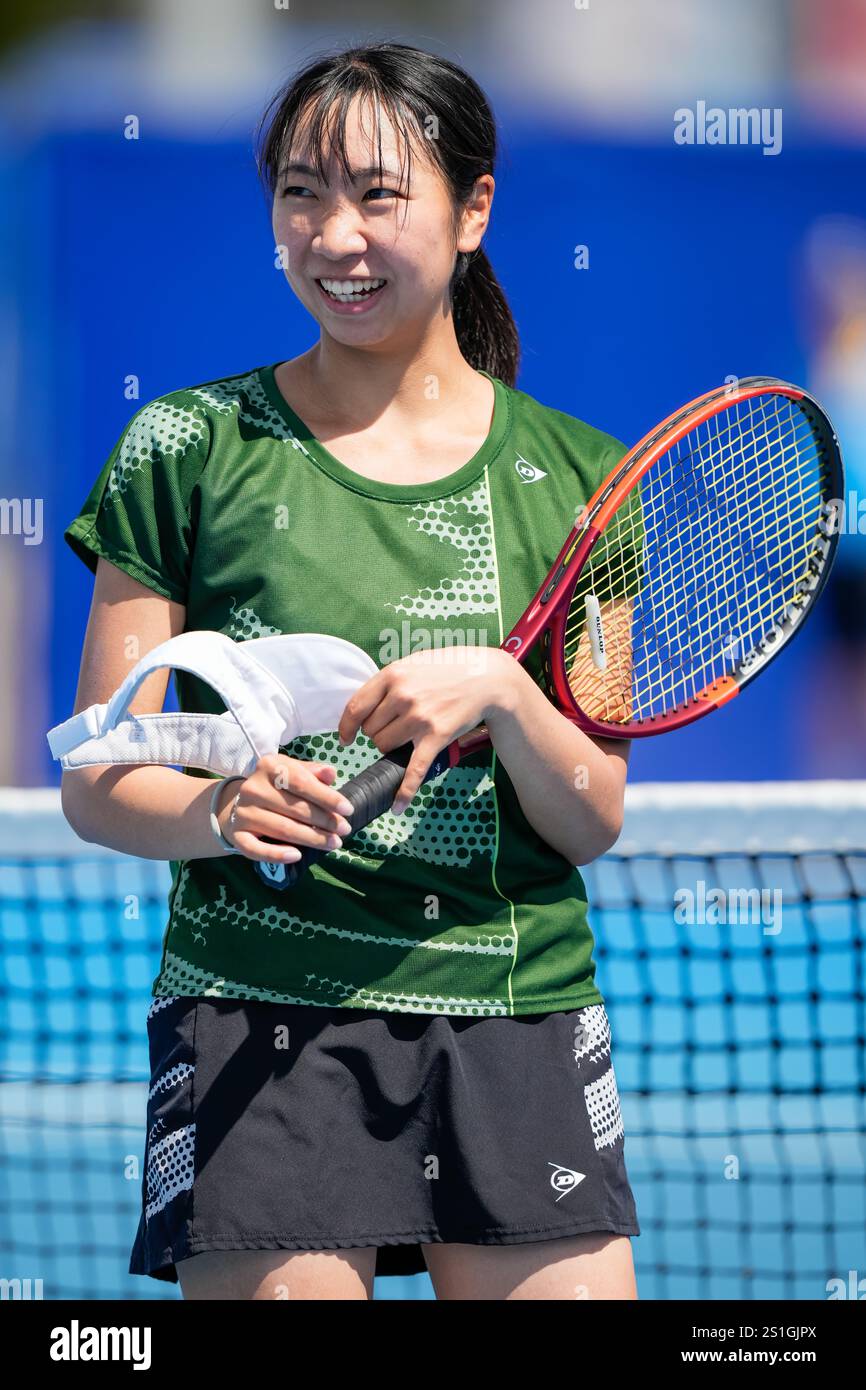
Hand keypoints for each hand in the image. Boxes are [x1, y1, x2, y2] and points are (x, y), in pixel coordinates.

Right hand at [216, 755, 354, 863]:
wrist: (240, 804)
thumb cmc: (276, 787)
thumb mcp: (293, 772)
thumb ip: (312, 772)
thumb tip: (331, 773)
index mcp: (269, 766)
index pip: (302, 782)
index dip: (327, 797)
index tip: (348, 810)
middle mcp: (253, 788)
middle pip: (295, 808)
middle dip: (325, 821)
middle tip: (345, 830)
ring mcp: (243, 812)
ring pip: (282, 829)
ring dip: (311, 839)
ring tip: (333, 843)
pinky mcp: (237, 835)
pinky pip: (256, 849)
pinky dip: (277, 854)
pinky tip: (297, 856)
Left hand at [337, 646, 520, 813]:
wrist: (487, 679)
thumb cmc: (449, 668)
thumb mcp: (413, 662)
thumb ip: (389, 680)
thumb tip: (365, 702)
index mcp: (392, 675)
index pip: (355, 708)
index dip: (346, 727)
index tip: (346, 738)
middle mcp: (402, 696)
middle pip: (371, 731)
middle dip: (379, 733)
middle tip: (398, 725)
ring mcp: (419, 718)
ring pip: (385, 747)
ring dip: (392, 747)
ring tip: (410, 735)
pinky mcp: (436, 737)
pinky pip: (414, 769)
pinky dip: (405, 791)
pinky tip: (398, 807)